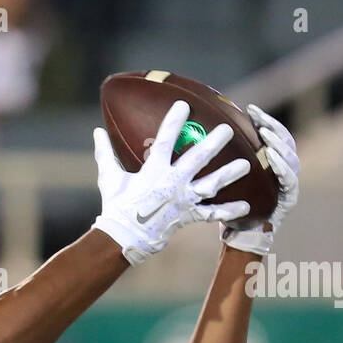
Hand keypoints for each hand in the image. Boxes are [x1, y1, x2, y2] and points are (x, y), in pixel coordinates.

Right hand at [92, 100, 250, 265]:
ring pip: (211, 184)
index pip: (166, 140)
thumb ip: (105, 153)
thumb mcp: (108, 178)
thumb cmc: (116, 206)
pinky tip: (246, 206)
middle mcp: (172, 182)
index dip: (174, 121)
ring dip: (229, 174)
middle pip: (197, 159)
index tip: (184, 105)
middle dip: (214, 143)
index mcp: (153, 170)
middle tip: (228, 130)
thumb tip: (97, 131)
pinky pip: (211, 214)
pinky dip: (228, 211)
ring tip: (245, 165)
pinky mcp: (188, 216)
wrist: (124, 237)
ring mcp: (183, 200)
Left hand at [221, 104, 300, 255]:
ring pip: (290, 157)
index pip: (272, 136)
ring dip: (278, 143)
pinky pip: (290, 179)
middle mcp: (282, 170)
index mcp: (269, 163)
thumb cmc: (228, 206)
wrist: (239, 236)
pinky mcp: (290, 198)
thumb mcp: (221, 179)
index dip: (265, 121)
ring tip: (265, 134)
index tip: (250, 109)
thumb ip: (218, 160)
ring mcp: (289, 184)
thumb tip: (190, 138)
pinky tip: (271, 156)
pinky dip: (282, 166)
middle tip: (259, 118)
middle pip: (284, 142)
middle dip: (273, 127)